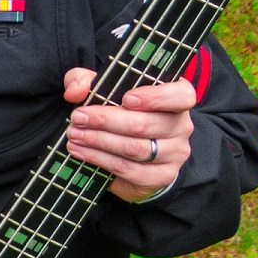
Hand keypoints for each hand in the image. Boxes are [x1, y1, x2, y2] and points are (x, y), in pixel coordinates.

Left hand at [62, 68, 193, 201]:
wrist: (130, 154)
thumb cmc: (118, 112)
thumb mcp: (101, 89)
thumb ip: (85, 81)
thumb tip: (75, 91)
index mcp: (177, 98)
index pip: (181, 95)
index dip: (155, 97)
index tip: (125, 98)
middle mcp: (182, 125)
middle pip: (145, 124)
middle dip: (105, 121)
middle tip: (78, 118)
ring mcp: (175, 153)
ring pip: (135, 148)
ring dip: (99, 141)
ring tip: (75, 135)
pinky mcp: (162, 176)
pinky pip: (130, 170)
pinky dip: (101, 160)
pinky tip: (81, 152)